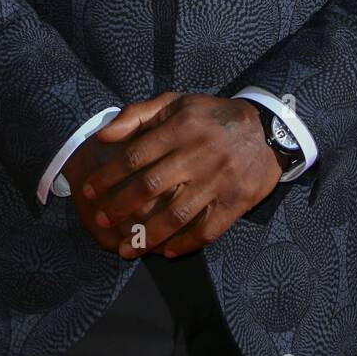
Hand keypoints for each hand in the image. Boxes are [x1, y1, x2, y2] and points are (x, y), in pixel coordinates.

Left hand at [79, 93, 284, 258]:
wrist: (267, 130)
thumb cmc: (212, 116)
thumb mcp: (176, 102)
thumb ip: (137, 114)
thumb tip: (104, 134)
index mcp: (180, 128)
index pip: (135, 156)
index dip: (109, 176)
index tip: (89, 190)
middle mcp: (196, 155)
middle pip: (150, 188)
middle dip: (120, 208)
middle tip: (101, 221)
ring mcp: (217, 181)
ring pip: (176, 215)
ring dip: (147, 235)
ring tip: (125, 248)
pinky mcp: (235, 202)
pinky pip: (207, 230)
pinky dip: (185, 244)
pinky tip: (166, 252)